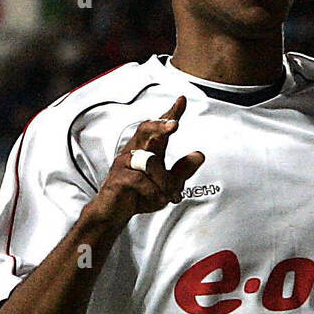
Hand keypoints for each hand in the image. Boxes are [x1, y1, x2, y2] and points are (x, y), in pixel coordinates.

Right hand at [95, 96, 203, 228]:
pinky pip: (141, 181)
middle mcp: (135, 151)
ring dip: (164, 181)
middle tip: (175, 124)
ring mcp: (124, 163)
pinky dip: (153, 192)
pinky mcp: (117, 177)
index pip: (159, 127)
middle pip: (145, 129)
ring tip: (168, 196)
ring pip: (150, 163)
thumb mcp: (167, 185)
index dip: (170, 113)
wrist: (113, 213)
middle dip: (160, 125)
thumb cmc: (138, 195)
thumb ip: (182, 171)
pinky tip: (154, 199)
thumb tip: (199, 155)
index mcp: (147, 149)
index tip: (182, 101)